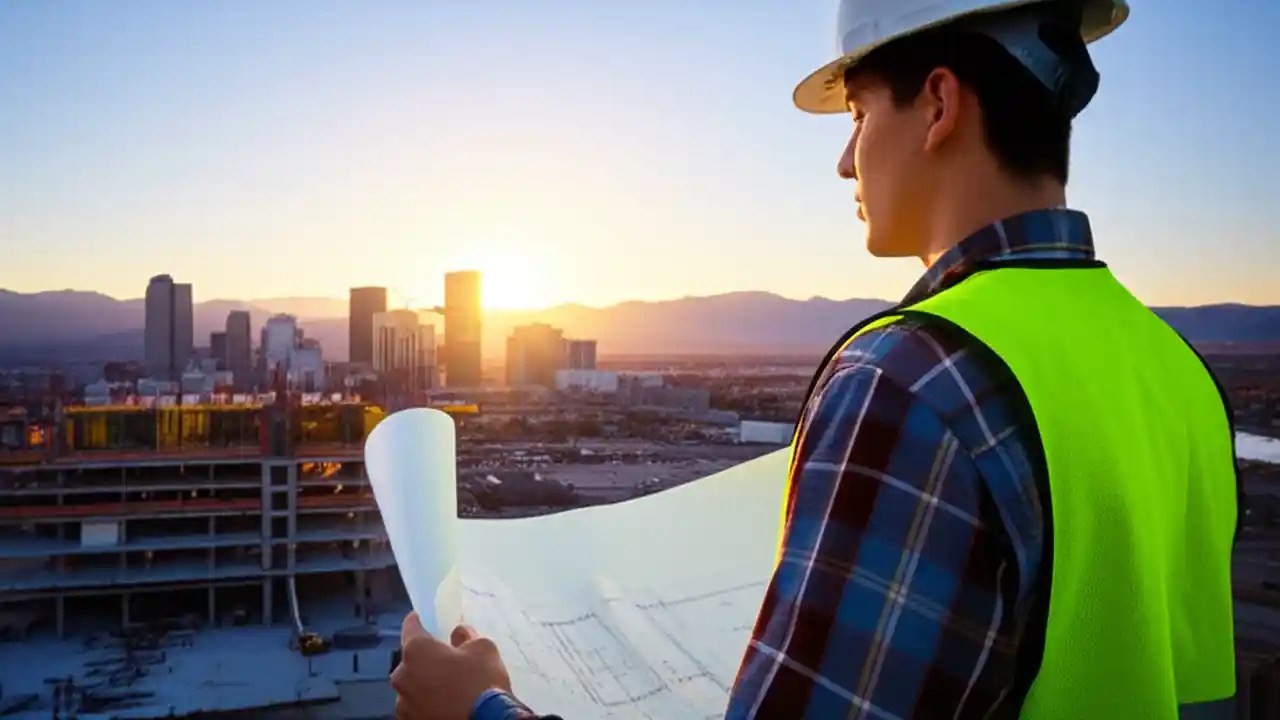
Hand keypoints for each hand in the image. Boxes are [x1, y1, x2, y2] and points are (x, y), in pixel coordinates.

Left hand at [391, 612, 512, 719]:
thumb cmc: (481, 683)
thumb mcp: (483, 648)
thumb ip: (466, 636)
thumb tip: (458, 635)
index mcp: (416, 650)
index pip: (411, 625)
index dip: (421, 620)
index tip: (428, 620)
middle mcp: (402, 676)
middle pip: (411, 659)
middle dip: (427, 658)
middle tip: (448, 661)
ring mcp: (403, 703)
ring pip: (413, 685)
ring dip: (426, 683)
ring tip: (449, 688)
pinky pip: (417, 705)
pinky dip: (428, 703)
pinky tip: (447, 704)